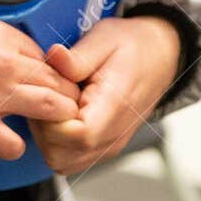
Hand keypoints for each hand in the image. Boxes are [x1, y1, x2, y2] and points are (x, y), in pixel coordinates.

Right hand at [0, 17, 80, 159]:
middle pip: (63, 84)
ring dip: (53, 122)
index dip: (55, 77)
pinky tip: (2, 141)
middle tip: (58, 112)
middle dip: (67, 100)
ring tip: (41, 128)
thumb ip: (1, 43)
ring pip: (55, 110)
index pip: (53, 59)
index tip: (48, 88)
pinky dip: (13, 147)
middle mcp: (7, 63)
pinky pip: (16, 145)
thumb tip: (21, 59)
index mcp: (5, 37)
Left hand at [30, 16, 180, 175]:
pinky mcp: (101, 150)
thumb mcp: (104, 39)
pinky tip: (60, 115)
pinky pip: (67, 160)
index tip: (48, 94)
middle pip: (60, 154)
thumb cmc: (131, 46)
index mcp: (114, 107)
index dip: (50, 118)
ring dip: (46, 137)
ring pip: (60, 162)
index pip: (74, 135)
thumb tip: (53, 55)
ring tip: (54, 106)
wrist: (158, 56)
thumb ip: (77, 57)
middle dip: (42, 128)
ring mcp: (108, 147)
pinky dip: (55, 143)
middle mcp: (113, 136)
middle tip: (47, 98)